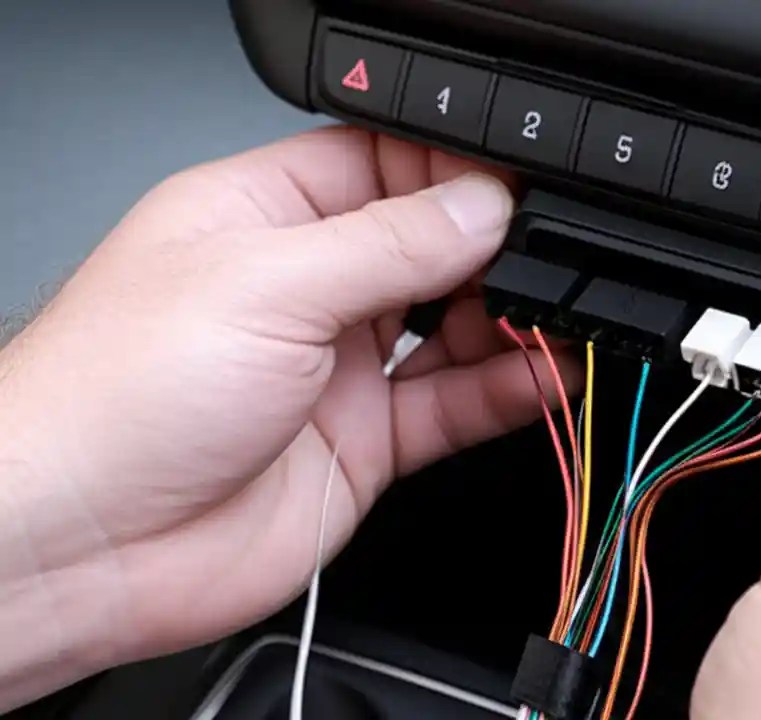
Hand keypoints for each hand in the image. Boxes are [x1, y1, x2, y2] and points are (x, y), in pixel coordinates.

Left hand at [0, 127, 576, 708]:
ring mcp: (337, 367)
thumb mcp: (266, 284)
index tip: (515, 191)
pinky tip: (546, 376)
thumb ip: (389, 246)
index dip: (455, 174)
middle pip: (429, 247)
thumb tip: (483, 206)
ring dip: (512, 322)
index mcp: (264, 215)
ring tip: (563, 316)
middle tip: (549, 257)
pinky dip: (507, 392)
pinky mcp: (363, 441)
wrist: (80, 547)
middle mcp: (306, 287)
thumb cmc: (113, 397)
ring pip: (452, 328)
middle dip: (494, 250)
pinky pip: (452, 405)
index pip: (385, 167)